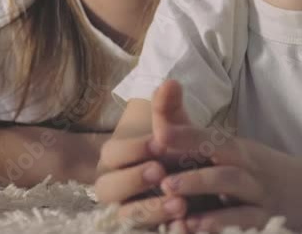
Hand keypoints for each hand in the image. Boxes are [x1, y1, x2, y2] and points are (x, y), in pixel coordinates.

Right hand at [96, 81, 228, 227]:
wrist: (194, 181)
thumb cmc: (177, 152)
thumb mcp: (176, 129)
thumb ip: (169, 107)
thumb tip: (170, 83)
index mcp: (116, 160)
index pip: (112, 153)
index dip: (132, 149)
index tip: (158, 143)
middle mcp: (114, 188)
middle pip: (107, 189)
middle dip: (133, 180)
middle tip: (160, 172)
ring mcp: (126, 212)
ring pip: (125, 217)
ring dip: (150, 210)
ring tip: (180, 203)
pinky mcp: (141, 230)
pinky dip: (164, 230)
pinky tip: (185, 225)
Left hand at [152, 80, 301, 232]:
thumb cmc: (260, 170)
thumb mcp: (232, 151)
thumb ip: (193, 133)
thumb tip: (163, 93)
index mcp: (237, 148)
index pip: (211, 135)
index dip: (186, 134)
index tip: (158, 133)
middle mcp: (249, 165)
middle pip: (222, 155)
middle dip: (191, 161)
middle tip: (159, 176)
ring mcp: (259, 192)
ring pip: (232, 186)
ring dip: (201, 189)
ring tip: (172, 199)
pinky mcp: (267, 219)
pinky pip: (244, 221)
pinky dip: (220, 224)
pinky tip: (196, 227)